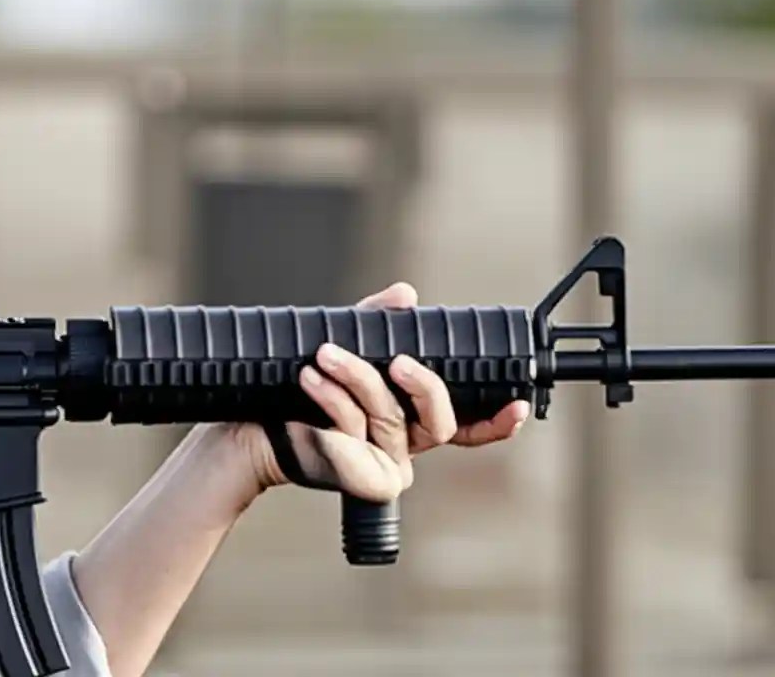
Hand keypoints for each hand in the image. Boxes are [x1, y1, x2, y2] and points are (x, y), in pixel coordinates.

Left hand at [235, 283, 530, 501]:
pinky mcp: (365, 480)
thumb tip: (408, 295)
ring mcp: (388, 464)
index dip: (498, 419)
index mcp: (412, 417)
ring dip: (358, 378)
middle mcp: (407, 443)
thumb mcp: (345, 345)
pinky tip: (311, 378)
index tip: (519, 404)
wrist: (255, 426)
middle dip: (425, 385)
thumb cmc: (299, 389)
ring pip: (392, 416)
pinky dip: (334, 398)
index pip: (469, 423)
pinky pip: (359, 430)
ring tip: (324, 355)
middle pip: (443, 422)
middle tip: (397, 360)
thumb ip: (377, 323)